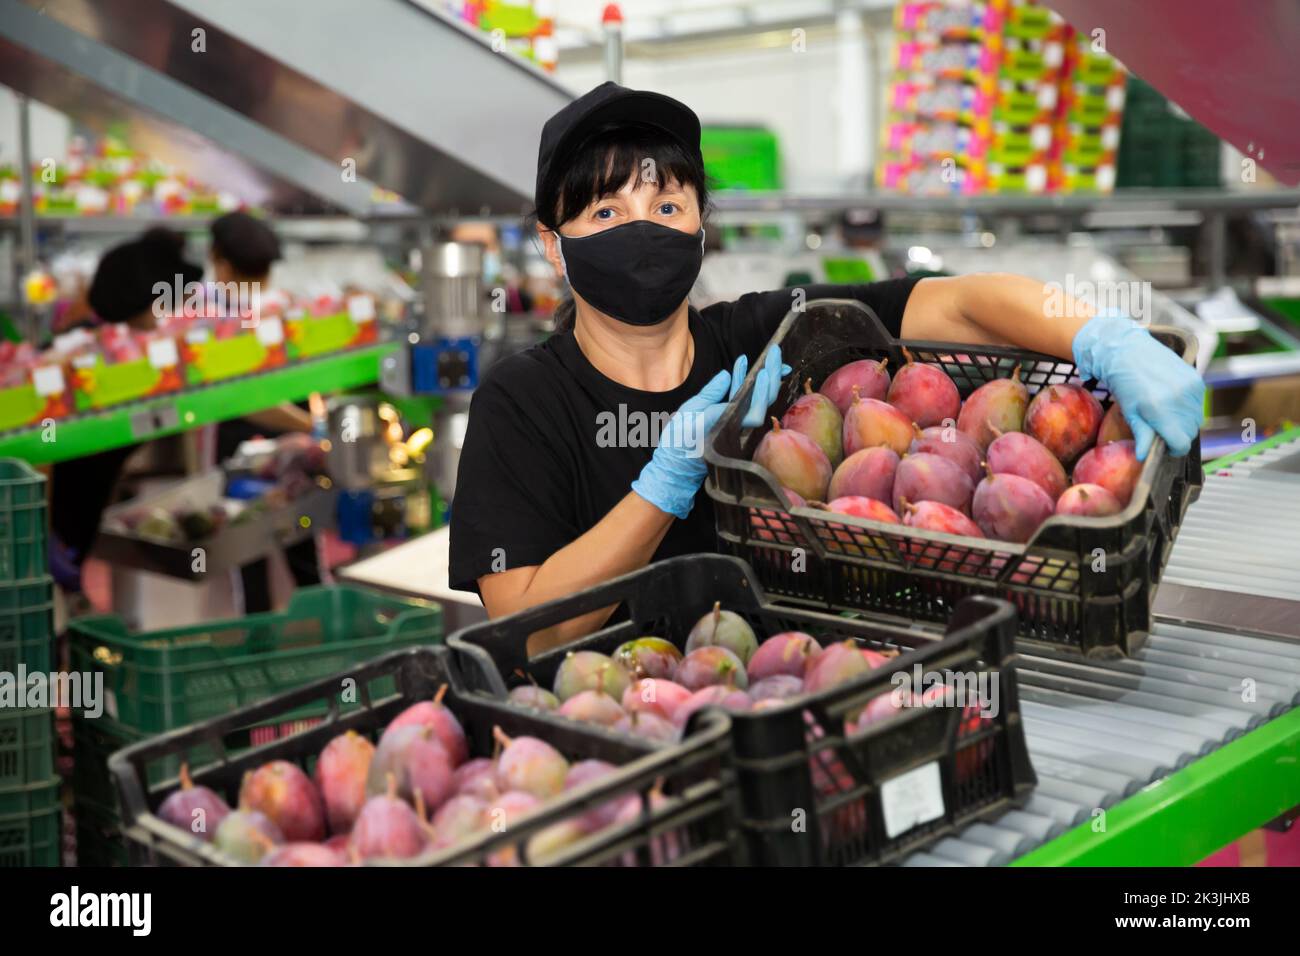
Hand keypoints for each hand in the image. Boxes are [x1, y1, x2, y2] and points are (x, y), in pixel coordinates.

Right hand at [632, 346, 789, 517]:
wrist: (675, 465)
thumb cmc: (678, 441)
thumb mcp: (689, 414)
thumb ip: (710, 395)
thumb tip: (726, 376)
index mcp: (729, 427)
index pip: (755, 410)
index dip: (763, 391)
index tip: (764, 371)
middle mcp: (737, 427)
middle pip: (762, 402)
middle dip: (772, 376)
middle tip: (776, 354)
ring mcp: (735, 423)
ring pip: (756, 400)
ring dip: (763, 378)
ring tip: (770, 357)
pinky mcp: (729, 420)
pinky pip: (741, 400)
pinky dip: (743, 382)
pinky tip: (742, 364)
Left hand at [1072, 313, 1204, 459]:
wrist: (1128, 351)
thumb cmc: (1124, 384)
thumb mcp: (1129, 412)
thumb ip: (1141, 435)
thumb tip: (1144, 456)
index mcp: (1161, 410)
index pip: (1182, 442)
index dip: (1174, 449)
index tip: (1166, 447)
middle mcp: (1180, 399)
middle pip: (1190, 432)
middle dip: (1178, 435)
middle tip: (1162, 429)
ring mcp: (1190, 388)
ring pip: (1197, 419)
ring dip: (1185, 422)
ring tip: (1165, 413)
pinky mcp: (1196, 379)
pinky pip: (1199, 404)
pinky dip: (1189, 408)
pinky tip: (1171, 400)